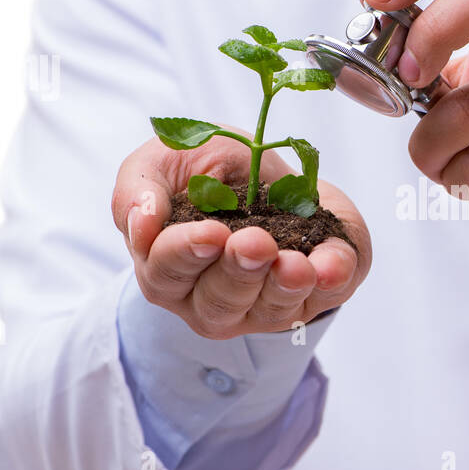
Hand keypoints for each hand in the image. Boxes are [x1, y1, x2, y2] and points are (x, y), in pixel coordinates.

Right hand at [111, 129, 370, 338]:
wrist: (271, 170)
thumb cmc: (208, 171)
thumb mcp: (166, 160)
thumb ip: (138, 186)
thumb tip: (141, 219)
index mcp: (167, 269)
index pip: (167, 273)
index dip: (186, 254)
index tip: (210, 232)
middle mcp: (210, 299)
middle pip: (219, 301)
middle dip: (239, 271)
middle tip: (255, 243)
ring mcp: (262, 307)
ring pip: (270, 309)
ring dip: (283, 285)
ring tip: (295, 263)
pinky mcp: (311, 298)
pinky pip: (323, 297)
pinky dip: (331, 279)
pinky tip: (330, 266)